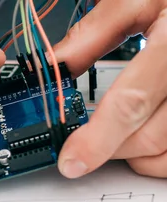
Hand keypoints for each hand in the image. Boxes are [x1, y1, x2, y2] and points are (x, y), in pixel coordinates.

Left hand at [53, 0, 166, 178]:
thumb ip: (93, 34)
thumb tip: (52, 64)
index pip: (132, 102)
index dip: (97, 138)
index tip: (71, 160)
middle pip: (147, 137)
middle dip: (105, 145)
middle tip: (82, 138)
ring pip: (164, 152)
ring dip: (131, 153)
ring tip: (113, 132)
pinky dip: (155, 157)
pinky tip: (140, 137)